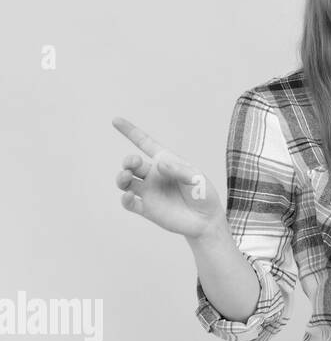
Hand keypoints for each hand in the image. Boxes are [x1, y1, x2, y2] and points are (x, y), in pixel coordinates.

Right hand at [112, 117, 225, 239]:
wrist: (205, 220)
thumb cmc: (203, 194)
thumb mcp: (197, 178)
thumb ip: (179, 170)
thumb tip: (159, 164)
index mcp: (166, 161)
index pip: (145, 143)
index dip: (130, 131)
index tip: (115, 120)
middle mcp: (154, 175)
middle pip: (132, 163)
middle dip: (129, 161)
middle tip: (133, 163)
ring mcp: (148, 192)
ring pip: (125, 181)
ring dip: (121, 178)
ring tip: (126, 177)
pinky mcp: (147, 209)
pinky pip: (129, 203)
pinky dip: (125, 199)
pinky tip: (128, 196)